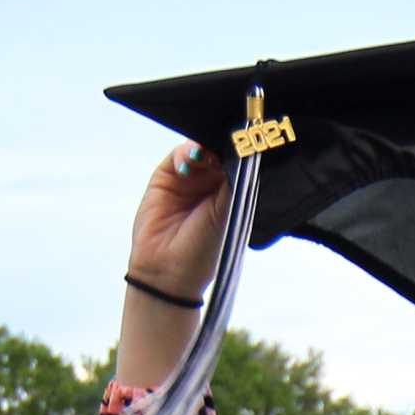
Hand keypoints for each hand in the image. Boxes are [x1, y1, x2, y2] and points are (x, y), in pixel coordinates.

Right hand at [127, 142, 229, 299]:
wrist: (168, 270)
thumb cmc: (203, 250)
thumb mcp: (227, 212)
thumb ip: (233, 180)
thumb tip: (239, 150)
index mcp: (232, 193)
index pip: (239, 162)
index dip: (242, 151)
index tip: (247, 144)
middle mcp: (211, 184)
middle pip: (220, 150)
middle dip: (224, 144)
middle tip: (229, 143)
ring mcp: (189, 180)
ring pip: (200, 148)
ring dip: (205, 147)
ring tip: (207, 156)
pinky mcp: (166, 178)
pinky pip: (179, 155)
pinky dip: (186, 152)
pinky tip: (193, 159)